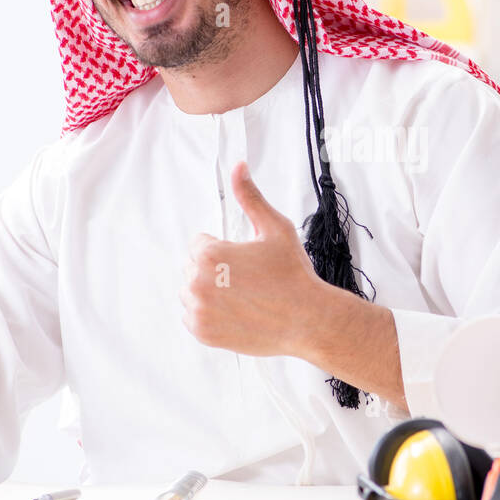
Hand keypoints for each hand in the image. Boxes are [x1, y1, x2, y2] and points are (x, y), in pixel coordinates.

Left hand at [179, 161, 325, 356]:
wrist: (307, 320)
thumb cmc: (293, 274)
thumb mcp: (275, 228)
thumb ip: (250, 197)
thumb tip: (238, 166)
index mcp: (209, 254)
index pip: (200, 244)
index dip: (225, 249)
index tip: (247, 261)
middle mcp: (197, 283)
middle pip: (193, 267)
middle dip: (215, 270)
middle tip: (249, 280)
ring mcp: (198, 310)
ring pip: (191, 292)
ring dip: (209, 292)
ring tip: (243, 297)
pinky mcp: (202, 332)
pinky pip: (193, 317)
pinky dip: (210, 315)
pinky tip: (237, 312)